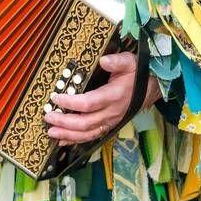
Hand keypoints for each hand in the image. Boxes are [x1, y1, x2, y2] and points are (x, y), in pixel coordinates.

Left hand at [45, 51, 160, 145]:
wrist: (152, 88)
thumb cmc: (138, 74)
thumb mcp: (130, 62)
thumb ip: (117, 61)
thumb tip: (103, 60)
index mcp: (114, 96)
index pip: (89, 103)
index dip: (71, 103)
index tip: (56, 97)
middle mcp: (112, 112)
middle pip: (85, 123)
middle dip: (64, 122)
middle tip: (48, 116)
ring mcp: (111, 121)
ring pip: (88, 133)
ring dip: (68, 135)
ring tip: (51, 132)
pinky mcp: (109, 125)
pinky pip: (92, 136)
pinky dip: (76, 140)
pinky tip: (63, 141)